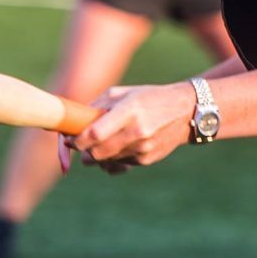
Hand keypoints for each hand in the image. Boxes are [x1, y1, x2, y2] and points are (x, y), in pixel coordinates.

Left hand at [69, 82, 197, 173]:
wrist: (185, 112)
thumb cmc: (148, 98)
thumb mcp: (122, 93)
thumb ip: (96, 108)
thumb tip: (73, 126)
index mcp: (129, 110)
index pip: (94, 134)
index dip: (77, 141)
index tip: (70, 139)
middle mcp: (137, 131)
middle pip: (97, 153)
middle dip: (84, 151)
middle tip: (81, 143)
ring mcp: (143, 148)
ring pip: (106, 161)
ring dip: (98, 154)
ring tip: (102, 140)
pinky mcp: (147, 159)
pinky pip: (120, 164)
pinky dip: (114, 157)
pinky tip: (120, 145)